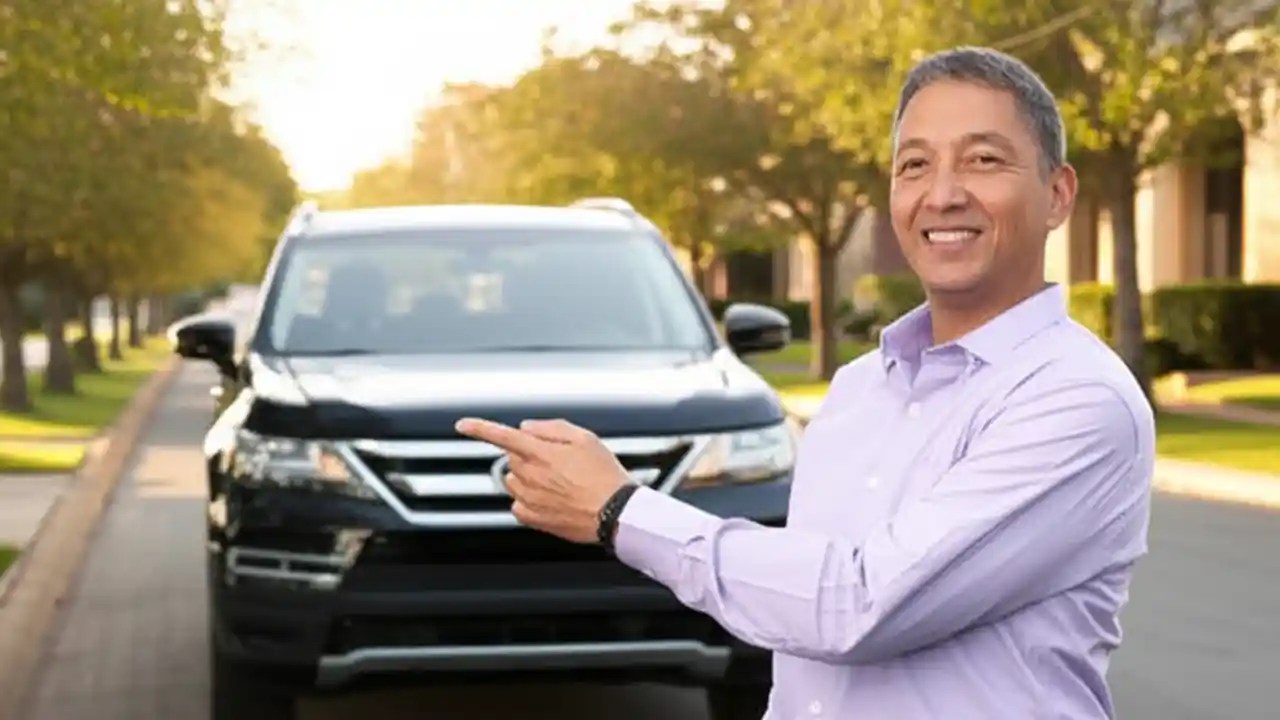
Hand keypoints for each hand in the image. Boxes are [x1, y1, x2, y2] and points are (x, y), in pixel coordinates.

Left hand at [454, 417, 629, 543]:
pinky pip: (519, 504)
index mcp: (541, 453)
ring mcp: (529, 498)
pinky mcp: (532, 518)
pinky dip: (529, 499)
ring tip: (559, 482)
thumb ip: (551, 428)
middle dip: (528, 455)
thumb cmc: (604, 475)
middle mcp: (530, 476)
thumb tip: (527, 427)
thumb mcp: (585, 439)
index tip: (462, 425)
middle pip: (512, 458)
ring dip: (528, 477)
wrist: (615, 513)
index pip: (503, 436)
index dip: (480, 428)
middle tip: (557, 461)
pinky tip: (552, 499)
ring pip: (513, 480)